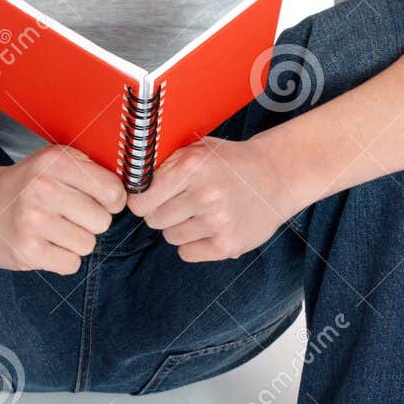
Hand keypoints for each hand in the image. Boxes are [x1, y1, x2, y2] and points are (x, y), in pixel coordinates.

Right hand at [0, 145, 125, 273]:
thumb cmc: (25, 185)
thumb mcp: (53, 162)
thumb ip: (90, 170)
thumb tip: (131, 192)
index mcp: (56, 162)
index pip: (113, 192)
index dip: (112, 201)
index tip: (98, 201)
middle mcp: (44, 189)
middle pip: (103, 222)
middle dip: (90, 223)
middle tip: (67, 216)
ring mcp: (33, 222)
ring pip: (88, 245)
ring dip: (75, 242)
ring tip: (52, 230)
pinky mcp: (26, 251)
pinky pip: (71, 264)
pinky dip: (62, 259)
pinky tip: (45, 245)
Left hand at [126, 132, 299, 261]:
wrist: (276, 176)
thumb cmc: (230, 162)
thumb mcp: (197, 150)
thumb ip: (164, 165)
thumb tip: (127, 184)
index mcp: (192, 167)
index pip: (140, 201)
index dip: (142, 201)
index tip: (150, 198)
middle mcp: (204, 194)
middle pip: (153, 220)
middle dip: (161, 213)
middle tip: (181, 204)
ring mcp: (217, 222)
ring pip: (170, 237)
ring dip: (178, 228)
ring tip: (199, 213)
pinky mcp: (227, 245)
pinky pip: (186, 254)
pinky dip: (193, 245)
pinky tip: (209, 228)